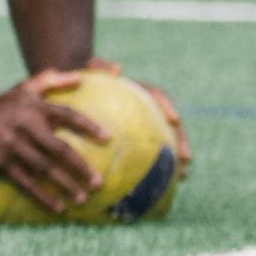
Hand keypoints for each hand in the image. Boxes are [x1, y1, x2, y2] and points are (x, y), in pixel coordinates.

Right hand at [0, 78, 110, 209]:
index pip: (66, 116)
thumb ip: (52, 79)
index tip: (108, 138)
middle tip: (98, 182)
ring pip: (43, 169)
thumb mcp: (24, 88)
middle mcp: (24, 127)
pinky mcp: (0, 164)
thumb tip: (81, 77)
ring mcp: (12, 147)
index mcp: (34, 109)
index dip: (87, 126)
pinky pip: (25, 183)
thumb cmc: (3, 106)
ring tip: (82, 199)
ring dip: (64, 185)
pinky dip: (42, 197)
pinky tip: (58, 208)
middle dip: (79, 167)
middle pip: (57, 149)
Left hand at [54, 58, 190, 171]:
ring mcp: (138, 123)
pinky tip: (152, 188)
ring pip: (162, 142)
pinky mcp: (132, 138)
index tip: (174, 121)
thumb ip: (98, 67)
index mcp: (133, 91)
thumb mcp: (86, 71)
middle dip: (180, 141)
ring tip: (181, 177)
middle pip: (167, 124)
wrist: (70, 86)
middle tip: (185, 159)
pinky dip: (149, 170)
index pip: (155, 95)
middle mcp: (141, 108)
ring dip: (173, 159)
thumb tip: (116, 67)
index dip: (167, 106)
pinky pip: (143, 155)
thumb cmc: (77, 78)